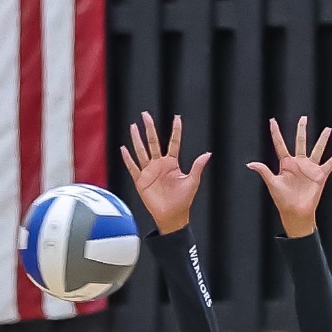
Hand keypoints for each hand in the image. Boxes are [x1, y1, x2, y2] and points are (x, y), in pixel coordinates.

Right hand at [119, 112, 210, 234]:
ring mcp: (149, 171)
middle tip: (145, 115)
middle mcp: (159, 164)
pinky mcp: (141, 181)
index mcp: (172, 163)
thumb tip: (207, 154)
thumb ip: (197, 167)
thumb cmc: (183, 200)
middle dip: (149, 129)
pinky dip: (128, 159)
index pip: (173, 143)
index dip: (175, 130)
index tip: (177, 117)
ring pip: (142, 151)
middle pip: (153, 142)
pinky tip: (124, 149)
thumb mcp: (192, 182)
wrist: (172, 216)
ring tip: (134, 126)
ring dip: (137, 139)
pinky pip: (133, 167)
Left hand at [249, 117, 331, 238]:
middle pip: (300, 142)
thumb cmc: (283, 200)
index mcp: (286, 163)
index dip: (276, 132)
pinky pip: (330, 164)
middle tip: (303, 117)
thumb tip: (250, 163)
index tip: (272, 121)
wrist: (295, 212)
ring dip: (323, 139)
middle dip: (302, 129)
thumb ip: (263, 171)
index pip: (280, 144)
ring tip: (328, 129)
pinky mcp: (320, 175)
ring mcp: (310, 168)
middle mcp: (299, 163)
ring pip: (317, 149)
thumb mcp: (272, 183)